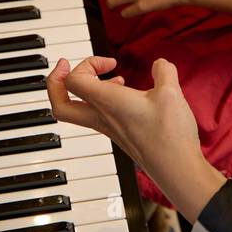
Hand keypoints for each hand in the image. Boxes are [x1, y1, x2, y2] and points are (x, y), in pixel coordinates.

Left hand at [46, 56, 223, 219]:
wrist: (175, 169)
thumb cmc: (170, 134)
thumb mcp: (171, 92)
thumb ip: (163, 71)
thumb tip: (159, 64)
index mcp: (107, 103)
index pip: (72, 81)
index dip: (86, 63)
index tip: (111, 62)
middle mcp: (101, 118)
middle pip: (59, 105)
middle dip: (55, 83)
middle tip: (66, 66)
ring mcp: (108, 129)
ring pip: (75, 111)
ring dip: (82, 90)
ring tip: (110, 78)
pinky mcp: (118, 136)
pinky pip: (95, 116)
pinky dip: (101, 101)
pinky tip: (127, 96)